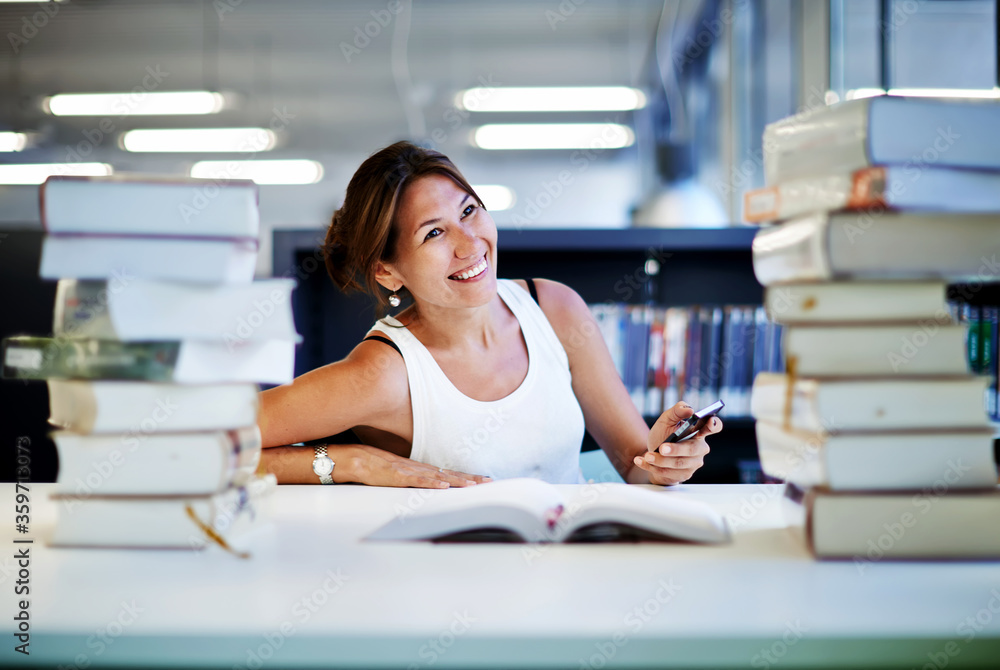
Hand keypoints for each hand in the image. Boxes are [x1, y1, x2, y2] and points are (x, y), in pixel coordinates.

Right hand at [346, 445, 491, 488]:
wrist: (355, 459)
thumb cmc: (374, 466)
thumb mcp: (397, 474)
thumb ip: (411, 479)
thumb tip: (425, 486)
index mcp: (419, 469)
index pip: (447, 473)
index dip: (465, 477)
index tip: (482, 480)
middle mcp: (418, 469)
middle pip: (449, 474)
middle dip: (469, 479)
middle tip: (489, 481)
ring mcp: (409, 471)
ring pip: (438, 477)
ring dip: (456, 481)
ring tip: (473, 485)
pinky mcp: (398, 476)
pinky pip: (417, 480)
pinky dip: (431, 483)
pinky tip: (443, 486)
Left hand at [633, 401, 720, 485]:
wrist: (652, 455)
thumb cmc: (663, 435)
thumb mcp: (666, 420)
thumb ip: (676, 411)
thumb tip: (688, 408)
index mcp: (698, 432)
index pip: (713, 427)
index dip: (714, 424)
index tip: (710, 421)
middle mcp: (700, 448)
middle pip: (693, 449)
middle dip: (676, 449)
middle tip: (662, 448)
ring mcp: (693, 463)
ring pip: (679, 463)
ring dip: (661, 460)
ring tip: (648, 455)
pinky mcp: (684, 475)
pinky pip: (668, 473)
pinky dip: (651, 467)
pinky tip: (641, 461)